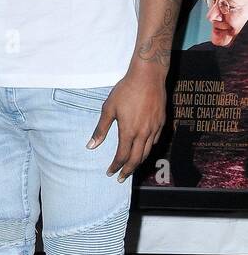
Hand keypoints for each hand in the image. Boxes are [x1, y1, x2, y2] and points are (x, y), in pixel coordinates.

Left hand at [86, 64, 167, 180]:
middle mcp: (144, 133)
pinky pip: (155, 141)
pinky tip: (143, 149)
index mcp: (129, 131)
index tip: (110, 173)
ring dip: (138, 161)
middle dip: (128, 170)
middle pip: (137, 159)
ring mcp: (155, 128)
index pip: (122, 156)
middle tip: (121, 178)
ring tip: (131, 167)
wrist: (148, 76)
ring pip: (148, 151)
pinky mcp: (162, 122)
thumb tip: (91, 146)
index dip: (116, 166)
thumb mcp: (108, 108)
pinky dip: (148, 149)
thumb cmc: (126, 90)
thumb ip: (100, 129)